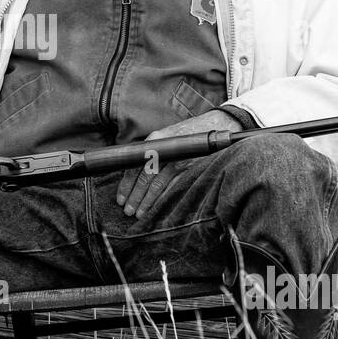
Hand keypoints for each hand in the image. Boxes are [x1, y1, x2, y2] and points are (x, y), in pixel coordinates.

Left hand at [116, 108, 243, 217]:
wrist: (216, 124)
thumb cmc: (189, 133)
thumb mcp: (167, 136)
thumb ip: (154, 151)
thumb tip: (138, 173)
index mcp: (154, 142)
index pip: (134, 165)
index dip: (126, 184)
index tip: (121, 199)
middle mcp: (163, 150)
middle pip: (144, 178)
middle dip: (135, 197)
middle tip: (128, 212)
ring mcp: (177, 159)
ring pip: (158, 185)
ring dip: (148, 201)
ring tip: (140, 214)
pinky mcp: (191, 167)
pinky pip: (175, 186)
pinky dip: (166, 198)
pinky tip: (160, 208)